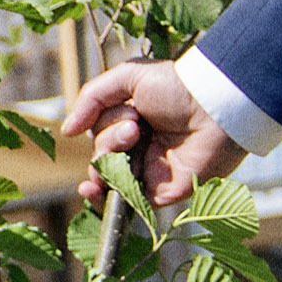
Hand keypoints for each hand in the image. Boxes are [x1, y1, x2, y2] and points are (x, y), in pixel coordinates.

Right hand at [61, 57, 245, 209]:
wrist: (215, 107)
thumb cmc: (178, 87)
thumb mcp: (129, 78)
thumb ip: (92, 98)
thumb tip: (66, 131)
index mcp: (132, 123)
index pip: (100, 136)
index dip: (102, 130)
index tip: (121, 116)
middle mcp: (139, 149)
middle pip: (102, 158)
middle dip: (109, 142)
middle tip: (136, 127)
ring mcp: (150, 173)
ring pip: (110, 180)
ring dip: (106, 164)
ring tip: (131, 139)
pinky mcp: (161, 193)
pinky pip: (127, 204)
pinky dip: (106, 199)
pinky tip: (92, 188)